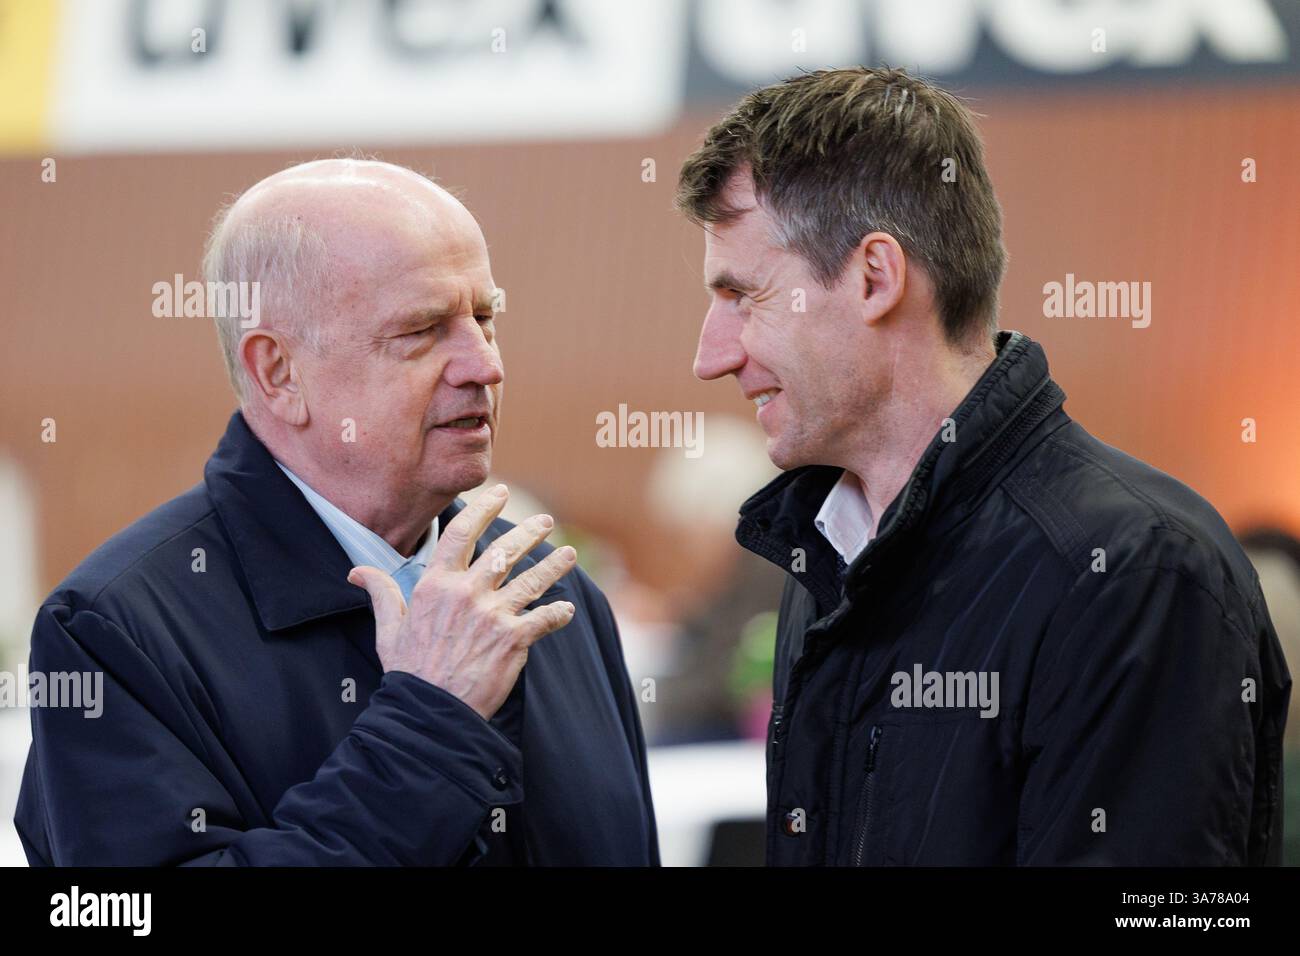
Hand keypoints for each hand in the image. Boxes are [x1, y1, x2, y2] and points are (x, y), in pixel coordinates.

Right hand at [347, 484, 577, 719]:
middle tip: (544, 521)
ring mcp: (492, 615)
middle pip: (504, 550)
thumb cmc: (409, 671)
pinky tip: (567, 609)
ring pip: (531, 580)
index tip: (499, 493)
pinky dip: (558, 613)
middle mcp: (466, 593)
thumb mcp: (388, 629)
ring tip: (569, 554)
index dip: (483, 509)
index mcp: (436, 585)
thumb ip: (381, 594)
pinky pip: (543, 619)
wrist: (429, 712)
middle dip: (528, 533)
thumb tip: (357, 572)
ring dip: (553, 566)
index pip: (462, 534)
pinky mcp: (513, 640)